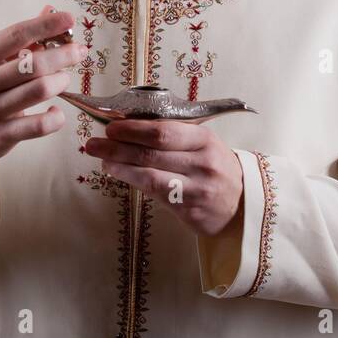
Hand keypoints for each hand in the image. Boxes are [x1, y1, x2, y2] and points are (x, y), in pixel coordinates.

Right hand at [0, 6, 85, 181]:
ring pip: (37, 91)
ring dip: (60, 82)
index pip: (15, 34)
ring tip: (63, 79)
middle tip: (79, 52)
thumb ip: (18, 39)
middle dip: (63, 55)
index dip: (46, 25)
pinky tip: (56, 112)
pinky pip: (38, 126)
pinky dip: (55, 118)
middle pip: (32, 64)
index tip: (68, 19)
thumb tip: (51, 12)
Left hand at [83, 120, 243, 237]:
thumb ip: (174, 136)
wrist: (243, 202)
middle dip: (118, 147)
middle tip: (94, 143)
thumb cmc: (216, 167)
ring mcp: (197, 188)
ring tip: (102, 160)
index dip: (133, 129)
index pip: (163, 131)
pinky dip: (134, 182)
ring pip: (150, 176)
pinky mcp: (190, 210)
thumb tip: (129, 129)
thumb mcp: (203, 144)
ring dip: (120, 167)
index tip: (111, 127)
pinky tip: (120, 175)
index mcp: (205, 138)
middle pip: (152, 153)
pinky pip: (156, 194)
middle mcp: (203, 162)